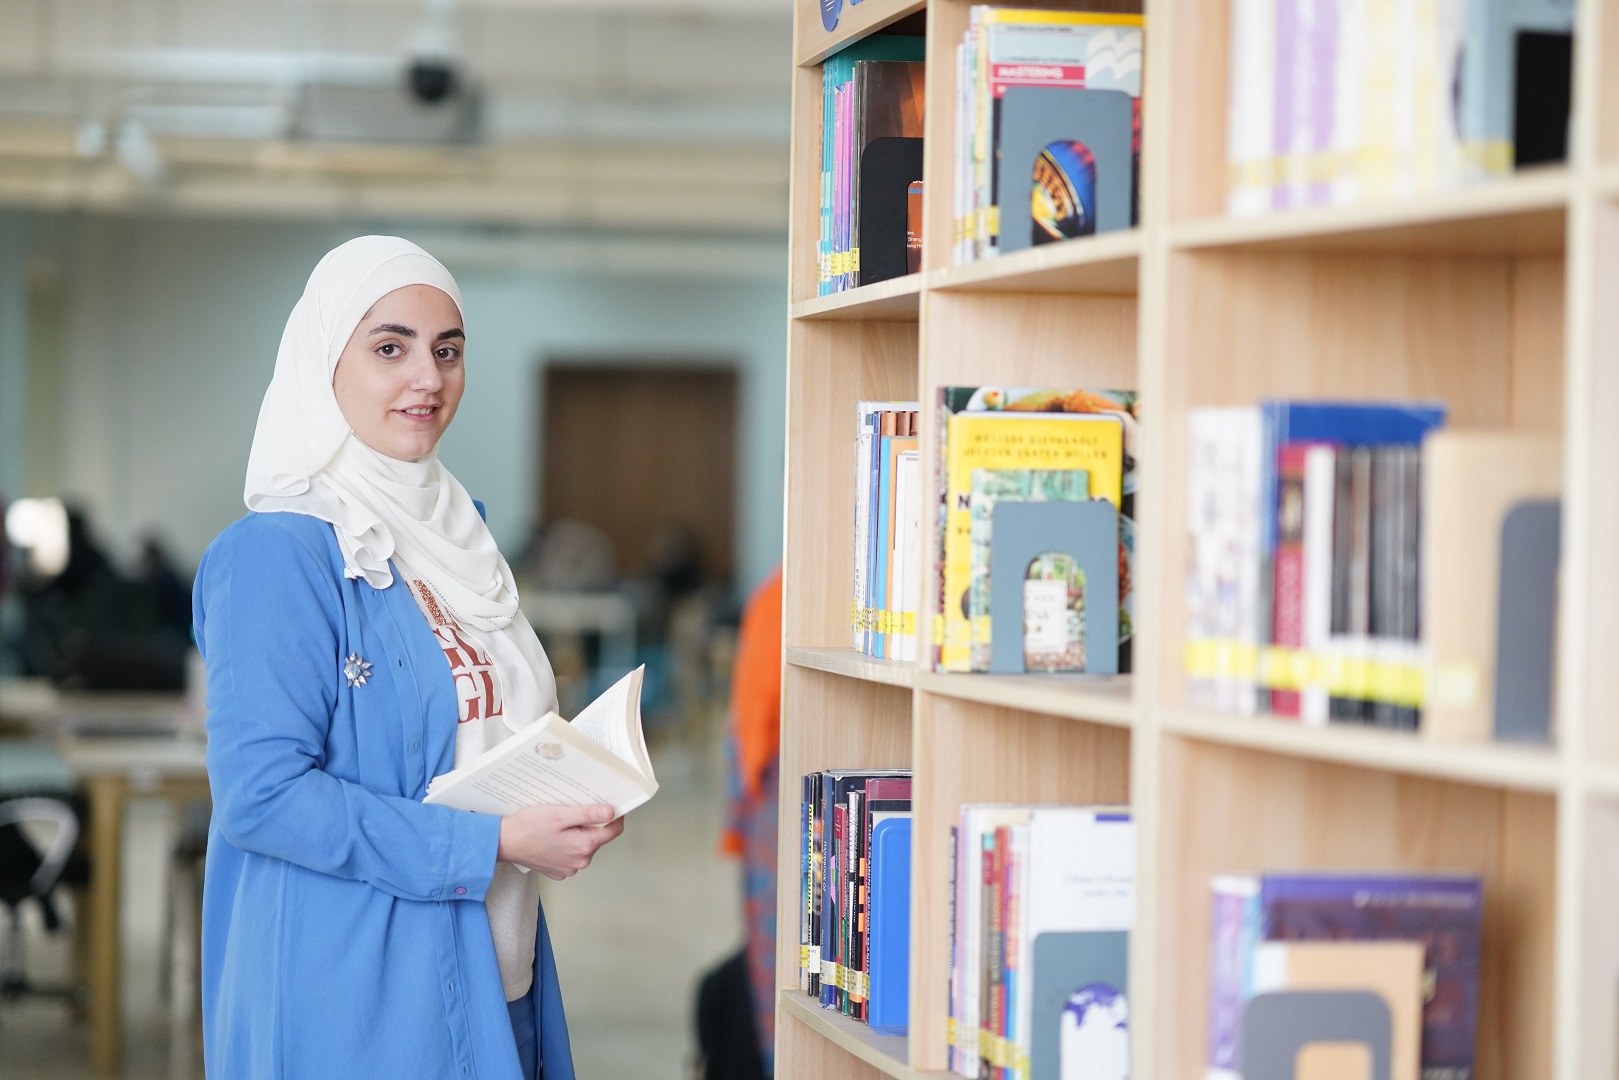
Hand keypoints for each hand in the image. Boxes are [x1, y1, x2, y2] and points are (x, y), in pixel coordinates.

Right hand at [496, 803, 624, 880]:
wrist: (503, 843)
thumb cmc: (528, 828)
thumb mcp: (560, 815)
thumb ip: (588, 814)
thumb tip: (610, 812)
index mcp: (584, 847)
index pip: (613, 831)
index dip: (616, 816)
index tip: (611, 805)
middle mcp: (580, 862)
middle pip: (597, 838)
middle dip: (590, 824)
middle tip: (573, 811)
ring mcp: (569, 868)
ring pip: (583, 846)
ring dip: (577, 834)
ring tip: (559, 824)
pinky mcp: (558, 870)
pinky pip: (571, 854)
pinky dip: (566, 844)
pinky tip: (552, 836)